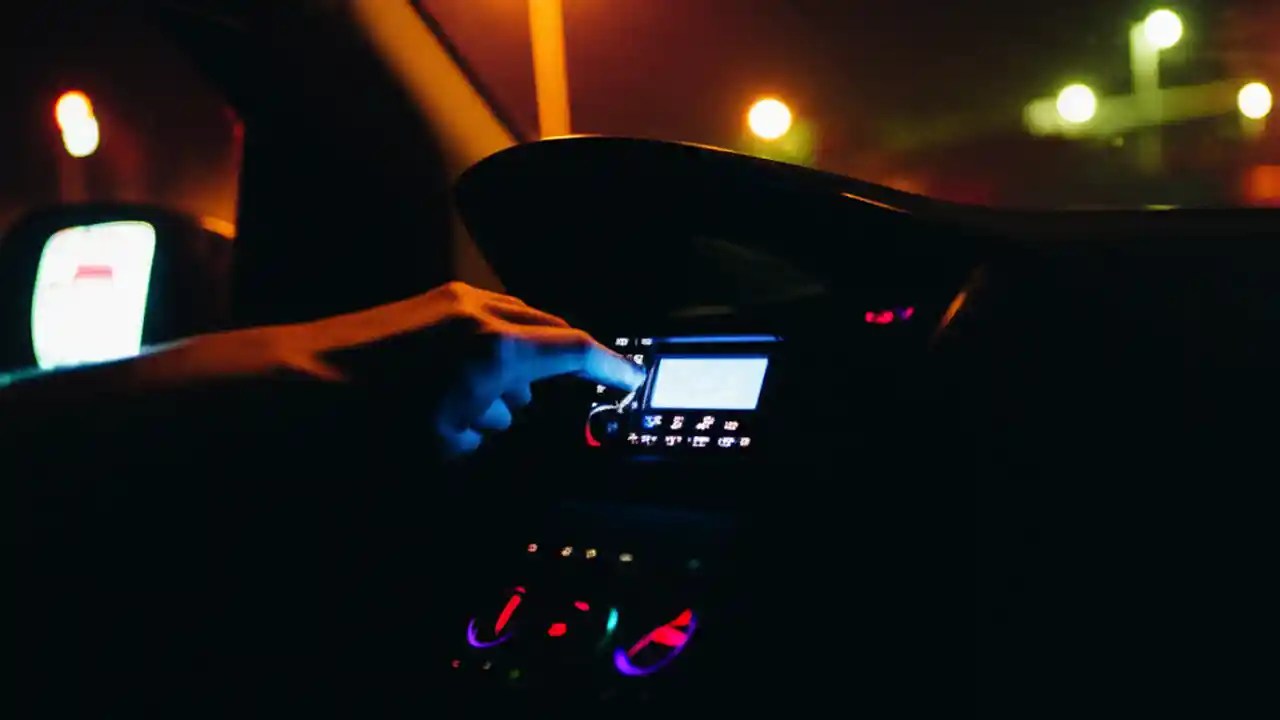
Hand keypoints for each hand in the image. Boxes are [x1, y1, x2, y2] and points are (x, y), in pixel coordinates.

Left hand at [291, 282, 644, 455]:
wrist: (295, 380)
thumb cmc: (367, 423)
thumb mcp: (442, 444)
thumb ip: (487, 427)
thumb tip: (495, 420)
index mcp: (496, 349)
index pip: (576, 349)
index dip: (611, 365)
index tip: (629, 377)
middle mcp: (480, 313)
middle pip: (548, 330)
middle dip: (563, 363)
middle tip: (572, 394)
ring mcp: (450, 301)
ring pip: (513, 325)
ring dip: (518, 362)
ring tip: (496, 407)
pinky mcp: (425, 301)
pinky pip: (480, 321)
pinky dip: (488, 350)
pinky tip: (463, 387)